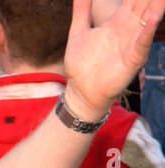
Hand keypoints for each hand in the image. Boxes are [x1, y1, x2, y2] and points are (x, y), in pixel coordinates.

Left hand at [64, 0, 164, 119]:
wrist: (81, 91)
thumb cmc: (81, 64)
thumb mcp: (79, 32)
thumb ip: (81, 11)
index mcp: (117, 22)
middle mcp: (129, 29)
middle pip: (145, 4)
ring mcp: (132, 43)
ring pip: (149, 19)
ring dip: (157, 5)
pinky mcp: (133, 59)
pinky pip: (143, 42)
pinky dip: (148, 30)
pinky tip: (155, 16)